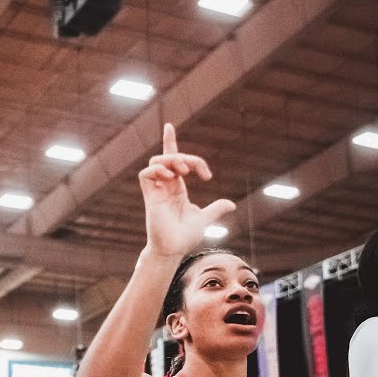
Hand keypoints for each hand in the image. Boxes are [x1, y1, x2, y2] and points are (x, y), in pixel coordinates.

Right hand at [138, 123, 235, 257]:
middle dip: (183, 156)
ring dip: (171, 160)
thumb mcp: (205, 219)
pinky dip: (158, 169)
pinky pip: (146, 174)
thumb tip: (231, 204)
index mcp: (176, 188)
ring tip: (184, 172)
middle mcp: (165, 186)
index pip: (171, 160)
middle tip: (197, 170)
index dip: (169, 142)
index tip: (169, 126)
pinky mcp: (150, 197)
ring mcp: (156, 191)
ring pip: (156, 162)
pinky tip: (171, 176)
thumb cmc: (185, 238)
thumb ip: (216, 209)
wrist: (173, 250)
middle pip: (168, 157)